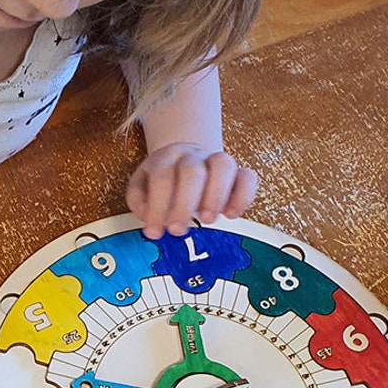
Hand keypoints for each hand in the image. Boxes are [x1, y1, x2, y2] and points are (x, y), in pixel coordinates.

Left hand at [126, 143, 256, 239]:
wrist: (186, 160)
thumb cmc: (163, 182)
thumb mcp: (142, 187)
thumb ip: (139, 200)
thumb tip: (148, 215)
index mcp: (167, 158)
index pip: (162, 177)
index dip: (157, 206)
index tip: (154, 231)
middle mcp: (193, 156)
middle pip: (192, 171)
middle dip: (184, 204)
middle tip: (178, 230)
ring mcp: (217, 161)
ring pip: (223, 166)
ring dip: (215, 196)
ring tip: (207, 220)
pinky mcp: (238, 172)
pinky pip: (248, 177)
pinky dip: (242, 196)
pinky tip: (231, 215)